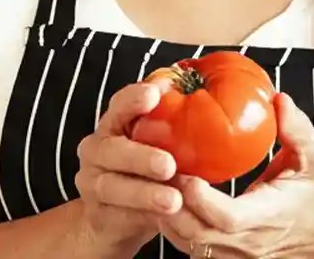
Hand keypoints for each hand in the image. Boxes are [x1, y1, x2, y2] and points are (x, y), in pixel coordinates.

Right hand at [73, 81, 183, 253]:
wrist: (114, 217)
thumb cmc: (147, 171)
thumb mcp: (160, 146)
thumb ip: (176, 127)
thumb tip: (220, 100)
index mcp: (114, 125)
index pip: (119, 105)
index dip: (133, 99)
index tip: (154, 95)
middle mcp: (97, 150)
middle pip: (110, 149)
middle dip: (139, 156)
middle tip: (169, 165)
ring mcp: (93, 183)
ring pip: (111, 186)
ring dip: (143, 193)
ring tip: (173, 201)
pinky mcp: (97, 214)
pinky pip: (117, 215)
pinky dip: (141, 215)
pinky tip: (164, 218)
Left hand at [157, 92, 313, 257]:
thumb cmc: (311, 193)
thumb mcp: (313, 158)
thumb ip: (298, 130)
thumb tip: (279, 99)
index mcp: (267, 216)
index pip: (228, 218)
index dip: (203, 200)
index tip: (187, 173)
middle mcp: (246, 241)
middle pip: (197, 234)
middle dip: (171, 203)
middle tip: (158, 169)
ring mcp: (231, 254)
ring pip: (186, 243)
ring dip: (165, 214)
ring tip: (155, 179)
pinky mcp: (221, 257)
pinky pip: (187, 245)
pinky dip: (170, 223)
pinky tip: (163, 194)